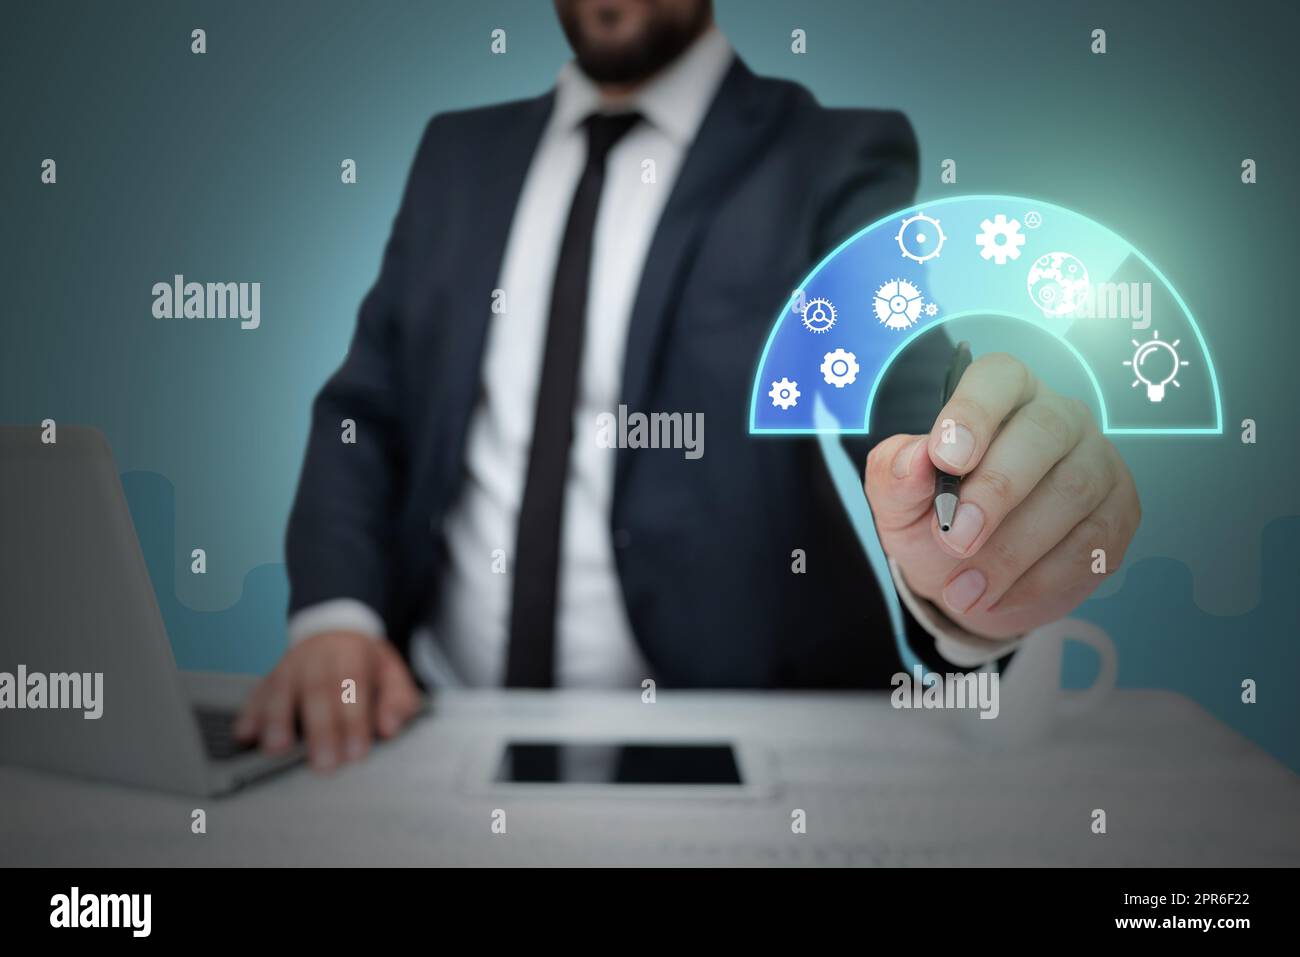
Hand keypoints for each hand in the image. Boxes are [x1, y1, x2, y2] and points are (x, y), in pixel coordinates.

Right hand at [234, 631, 421, 771]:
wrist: (332, 631)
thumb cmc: (362, 661)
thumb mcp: (391, 672)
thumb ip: (397, 700)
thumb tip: (390, 727)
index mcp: (351, 654)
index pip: (353, 687)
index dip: (354, 721)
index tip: (356, 753)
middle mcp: (317, 657)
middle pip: (317, 692)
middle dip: (320, 730)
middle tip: (324, 764)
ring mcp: (289, 666)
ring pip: (281, 690)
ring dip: (277, 720)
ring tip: (277, 749)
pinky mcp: (269, 678)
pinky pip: (256, 694)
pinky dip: (250, 715)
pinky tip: (246, 735)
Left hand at [864, 353, 1139, 639]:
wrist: (968, 577)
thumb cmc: (933, 519)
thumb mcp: (898, 501)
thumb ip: (895, 475)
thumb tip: (913, 459)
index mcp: (1002, 394)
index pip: (998, 378)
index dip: (973, 413)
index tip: (945, 458)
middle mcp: (1059, 417)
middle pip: (1044, 433)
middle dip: (996, 491)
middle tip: (954, 540)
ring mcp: (1097, 462)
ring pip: (1072, 492)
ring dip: (1013, 550)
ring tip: (964, 589)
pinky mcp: (1120, 513)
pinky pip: (1093, 542)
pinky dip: (1040, 579)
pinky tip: (999, 597)